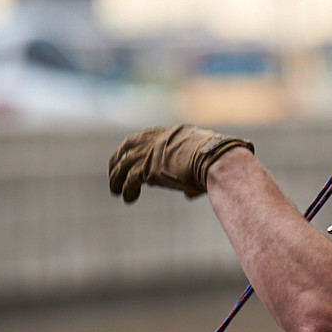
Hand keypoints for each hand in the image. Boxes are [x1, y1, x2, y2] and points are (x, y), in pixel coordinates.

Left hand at [109, 125, 252, 202]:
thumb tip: (189, 194)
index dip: (133, 151)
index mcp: (168, 133)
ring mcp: (149, 153)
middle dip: (118, 162)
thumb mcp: (202, 162)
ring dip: (117, 179)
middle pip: (127, 148)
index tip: (128, 161)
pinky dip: (127, 190)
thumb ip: (191, 174)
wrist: (215, 159)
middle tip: (114, 176)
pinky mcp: (147, 169)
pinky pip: (130, 181)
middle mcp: (155, 139)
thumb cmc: (216, 161)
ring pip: (123, 165)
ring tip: (116, 191)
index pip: (141, 138)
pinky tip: (129, 198)